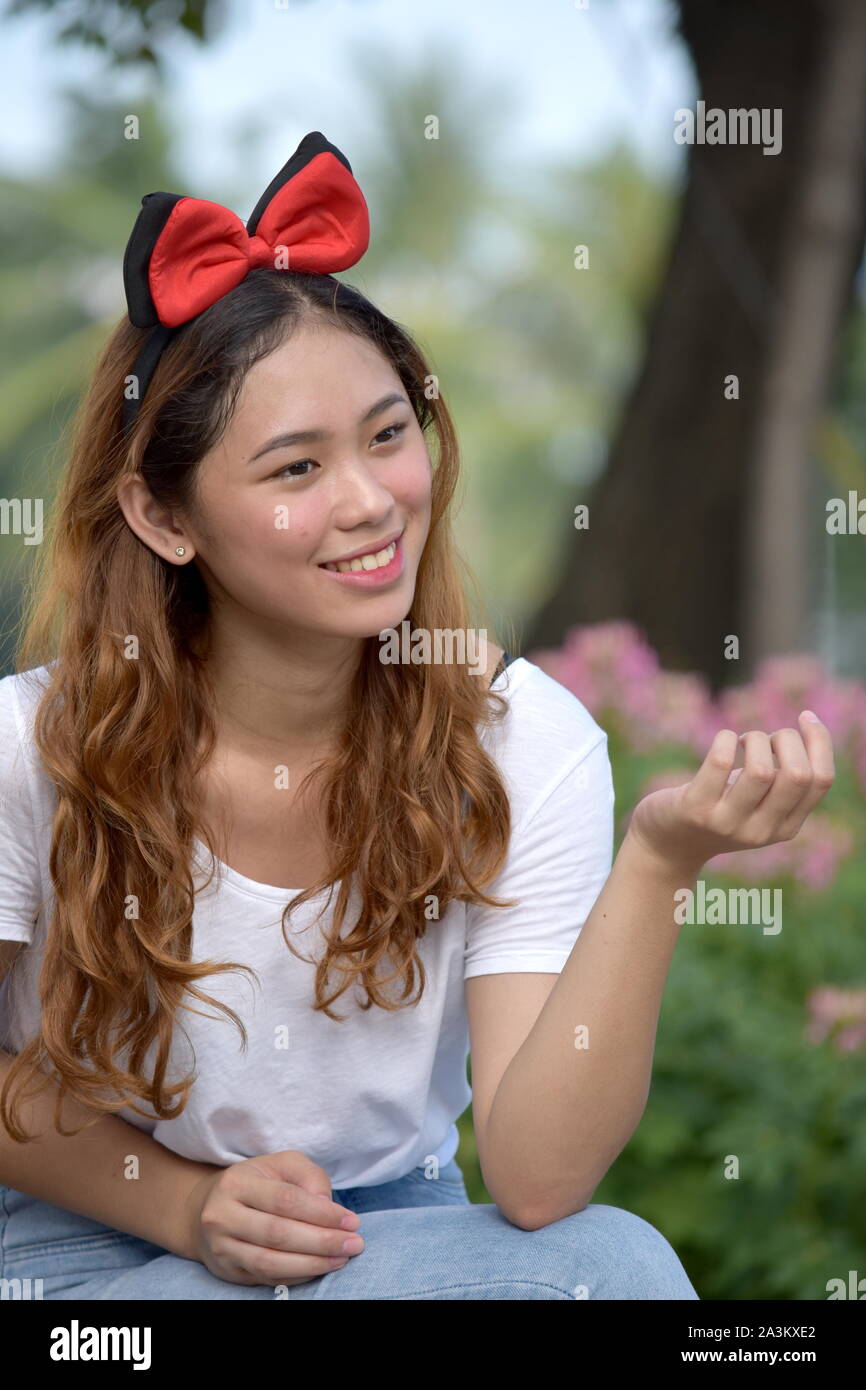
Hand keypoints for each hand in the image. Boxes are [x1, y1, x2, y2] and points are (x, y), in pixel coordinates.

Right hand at [184, 1149, 364, 1286]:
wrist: (206, 1210)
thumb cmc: (255, 1183)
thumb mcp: (280, 1165)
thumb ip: (308, 1176)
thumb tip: (327, 1206)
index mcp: (237, 1183)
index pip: (285, 1200)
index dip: (321, 1214)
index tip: (352, 1221)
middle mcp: (222, 1216)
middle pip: (278, 1234)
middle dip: (322, 1241)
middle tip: (354, 1244)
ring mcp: (222, 1247)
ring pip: (270, 1262)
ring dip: (312, 1264)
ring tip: (341, 1259)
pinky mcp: (227, 1271)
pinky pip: (266, 1278)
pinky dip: (297, 1276)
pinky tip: (320, 1268)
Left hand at [627, 710, 835, 877]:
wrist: (667, 844)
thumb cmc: (720, 809)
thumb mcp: (759, 804)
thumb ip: (786, 781)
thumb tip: (811, 729)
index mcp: (787, 828)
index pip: (821, 781)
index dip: (819, 741)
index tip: (805, 717)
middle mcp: (762, 831)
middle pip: (797, 775)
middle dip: (787, 740)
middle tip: (766, 738)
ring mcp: (728, 822)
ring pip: (761, 770)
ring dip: (755, 739)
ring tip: (741, 741)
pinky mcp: (695, 809)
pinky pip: (720, 763)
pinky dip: (725, 739)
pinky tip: (723, 741)